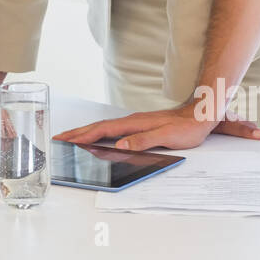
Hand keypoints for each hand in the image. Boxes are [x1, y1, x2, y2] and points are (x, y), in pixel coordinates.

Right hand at [56, 104, 259, 149]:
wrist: (200, 115)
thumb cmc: (186, 128)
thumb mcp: (167, 138)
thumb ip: (143, 141)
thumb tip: (121, 145)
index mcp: (133, 124)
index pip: (102, 130)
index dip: (83, 135)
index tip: (66, 139)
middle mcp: (130, 121)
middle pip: (98, 126)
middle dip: (77, 132)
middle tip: (58, 138)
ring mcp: (134, 122)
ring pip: (103, 127)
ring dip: (85, 132)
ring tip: (71, 137)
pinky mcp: (138, 125)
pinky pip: (112, 129)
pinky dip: (98, 132)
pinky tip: (97, 137)